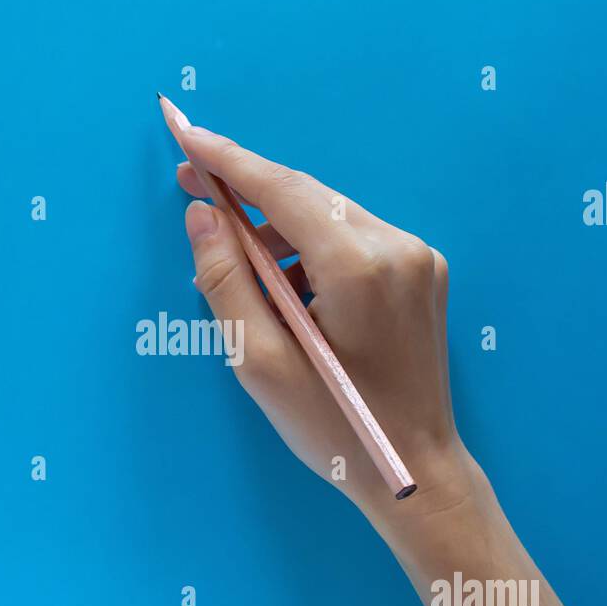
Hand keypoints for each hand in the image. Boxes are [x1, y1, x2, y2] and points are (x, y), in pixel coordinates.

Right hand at [175, 124, 474, 521]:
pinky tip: (280, 283)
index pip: (282, 190)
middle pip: (307, 196)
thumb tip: (203, 214)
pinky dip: (310, 249)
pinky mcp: (423, 274)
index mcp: (359, 265)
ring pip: (329, 216)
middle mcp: (398, 246)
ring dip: (277, 227)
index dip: (228, 160)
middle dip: (247, 189)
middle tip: (191, 182)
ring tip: (232, 260)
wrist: (419, 472)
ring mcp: (418, 258)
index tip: (184, 132)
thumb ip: (226, 280)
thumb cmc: (335, 429)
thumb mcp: (260, 362)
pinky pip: (352, 240)